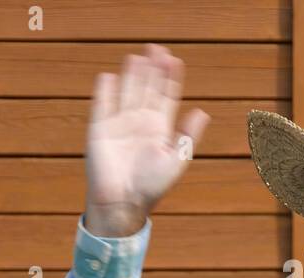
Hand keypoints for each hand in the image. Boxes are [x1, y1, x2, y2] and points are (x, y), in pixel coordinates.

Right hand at [85, 43, 210, 236]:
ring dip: (132, 75)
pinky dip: (105, 92)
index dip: (170, 78)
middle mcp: (140, 122)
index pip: (166, 96)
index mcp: (160, 128)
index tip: (174, 60)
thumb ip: (188, 135)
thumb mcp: (177, 159)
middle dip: (152, 70)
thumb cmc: (152, 186)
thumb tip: (203, 111)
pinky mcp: (100, 130)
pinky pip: (102, 106)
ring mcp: (119, 124)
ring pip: (126, 92)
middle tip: (157, 48)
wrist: (123, 203)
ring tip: (137, 57)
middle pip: (147, 89)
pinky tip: (109, 77)